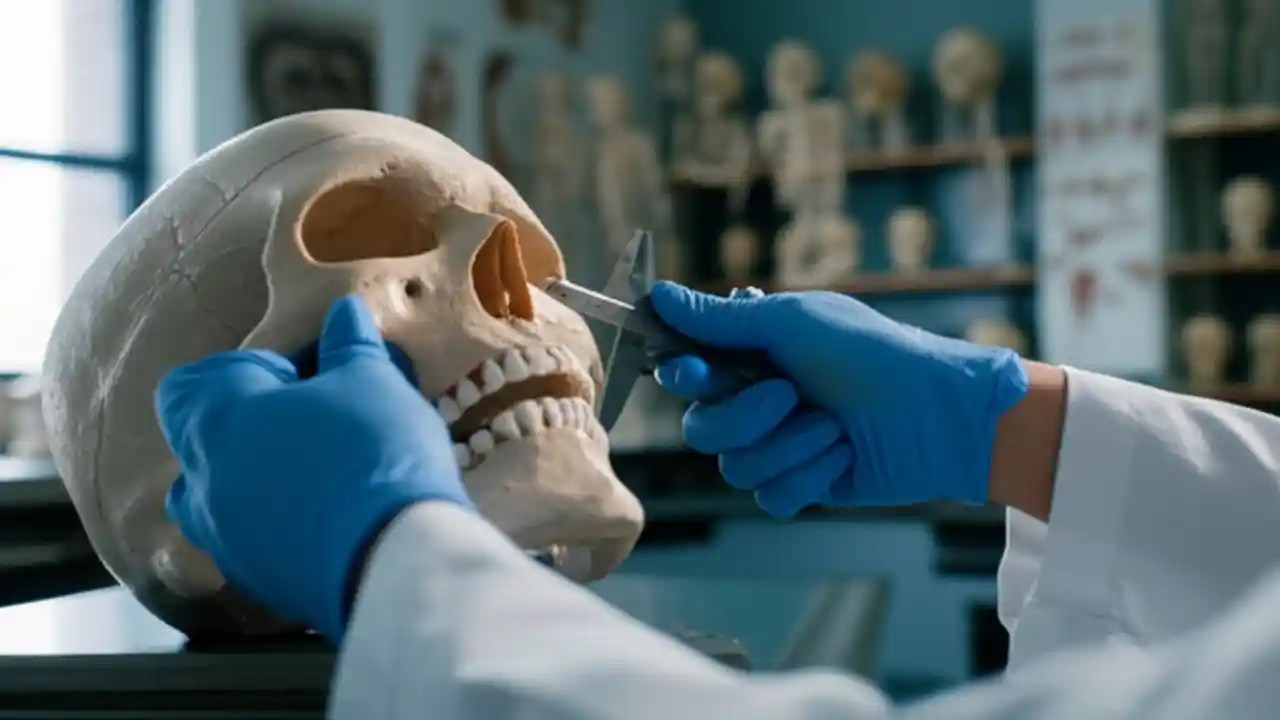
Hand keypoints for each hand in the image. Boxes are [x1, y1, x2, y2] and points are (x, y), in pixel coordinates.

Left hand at [157, 295, 470, 640]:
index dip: (250, 370)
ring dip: (255, 480)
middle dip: (249, 426)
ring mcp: (224, 536)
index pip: (197, 379)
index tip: (308, 376)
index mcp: (217, 419)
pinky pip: (251, 542)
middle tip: (313, 422)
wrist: (394, 561)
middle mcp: (203, 480)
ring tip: (315, 475)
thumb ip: (350, 346)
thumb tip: (344, 315)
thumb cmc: (374, 454)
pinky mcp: (255, 579)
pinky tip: (332, 520)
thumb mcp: (374, 382)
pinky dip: (279, 526)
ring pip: (218, 498)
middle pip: (200, 440)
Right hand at [651, 283, 1027, 514]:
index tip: (695, 373)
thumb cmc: (872, 353)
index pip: (686, 371)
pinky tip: (843, 454)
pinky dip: (811, 474)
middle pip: (701, 430)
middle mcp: (756, 402)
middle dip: (745, 418)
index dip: (683, 376)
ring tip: (834, 426)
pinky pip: (771, 497)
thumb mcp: (793, 323)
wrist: (938, 413)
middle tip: (790, 395)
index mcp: (750, 356)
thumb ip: (721, 319)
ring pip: (736, 468)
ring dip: (790, 446)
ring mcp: (778, 446)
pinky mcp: (802, 484)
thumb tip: (659, 294)